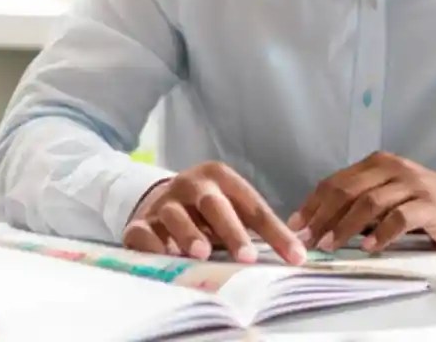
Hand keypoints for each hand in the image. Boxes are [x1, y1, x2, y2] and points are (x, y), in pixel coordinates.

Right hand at [122, 162, 306, 265]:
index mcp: (220, 177)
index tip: (296, 258)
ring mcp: (163, 203)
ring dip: (189, 234)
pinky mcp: (139, 224)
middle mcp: (190, 185)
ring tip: (201, 254)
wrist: (157, 201)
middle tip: (247, 256)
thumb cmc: (206, 211)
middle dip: (231, 230)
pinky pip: (143, 233)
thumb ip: (257, 229)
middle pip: (213, 204)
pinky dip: (153, 245)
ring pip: (175, 216)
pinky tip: (164, 257)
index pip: (252, 206)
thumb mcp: (232, 210)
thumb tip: (296, 255)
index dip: (276, 233)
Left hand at [290, 152, 435, 251]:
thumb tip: (317, 225)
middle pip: (348, 190)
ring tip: (330, 245)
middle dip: (323, 216)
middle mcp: (393, 168)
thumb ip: (358, 204)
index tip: (296, 225)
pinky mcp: (430, 205)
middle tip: (308, 238)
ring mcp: (413, 185)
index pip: (336, 181)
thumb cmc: (420, 205)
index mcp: (377, 163)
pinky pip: (400, 218)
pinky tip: (369, 247)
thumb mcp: (386, 197)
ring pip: (370, 202)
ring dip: (346, 226)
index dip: (313, 203)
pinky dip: (382, 233)